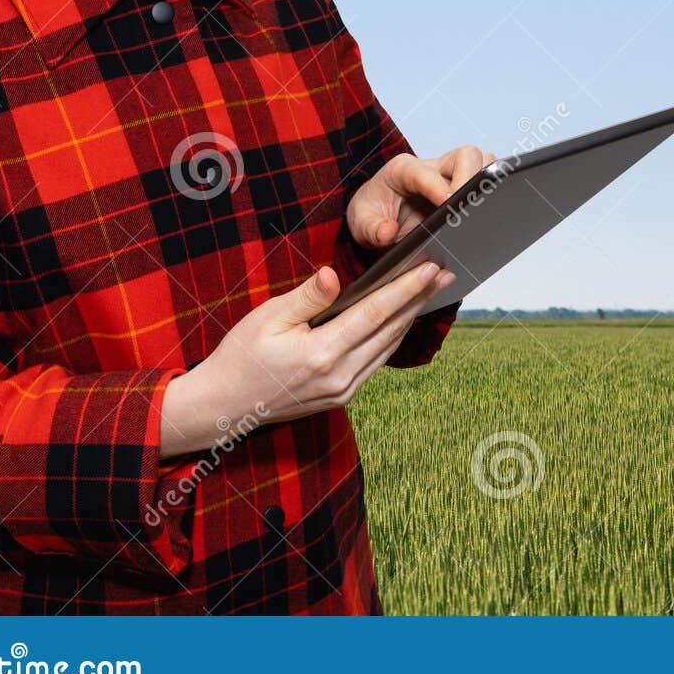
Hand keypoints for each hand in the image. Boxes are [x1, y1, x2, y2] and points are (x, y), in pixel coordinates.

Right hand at [159, 262, 455, 456]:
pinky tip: (402, 319)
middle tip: (446, 273)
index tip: (431, 268)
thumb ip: (307, 298)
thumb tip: (334, 276)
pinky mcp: (342, 396)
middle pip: (391, 330)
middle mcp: (340, 376)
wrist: (226, 405)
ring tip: (431, 291)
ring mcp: (344, 390)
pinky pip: (376, 362)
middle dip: (420, 299)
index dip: (406, 289)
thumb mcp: (267, 318)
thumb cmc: (241, 355)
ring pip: (389, 348)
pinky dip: (392, 338)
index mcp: (321, 354)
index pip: (375, 314)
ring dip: (411, 318)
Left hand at [346, 145, 495, 248]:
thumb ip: (370, 229)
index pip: (425, 172)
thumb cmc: (373, 215)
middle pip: (465, 155)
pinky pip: (487, 181)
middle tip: (468, 208)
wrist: (381, 218)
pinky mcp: (464, 189)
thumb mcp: (361, 224)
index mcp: (402, 170)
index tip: (447, 203)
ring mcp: (451, 177)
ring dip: (486, 183)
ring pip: (483, 163)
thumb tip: (387, 233)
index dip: (437, 186)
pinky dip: (491, 193)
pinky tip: (486, 215)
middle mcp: (431, 167)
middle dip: (471, 178)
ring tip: (480, 210)